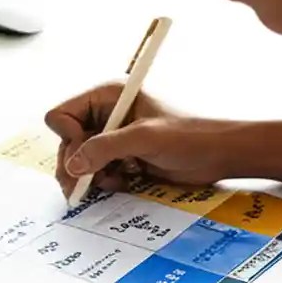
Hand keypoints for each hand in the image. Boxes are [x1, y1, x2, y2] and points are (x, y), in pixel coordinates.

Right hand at [44, 84, 238, 197]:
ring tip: (115, 180)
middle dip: (76, 164)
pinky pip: (95, 172)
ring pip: (78, 160)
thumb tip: (72, 165)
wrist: (220, 154)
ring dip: (91, 176)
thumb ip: (105, 148)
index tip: (87, 152)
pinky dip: (104, 181)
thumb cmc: (190, 135)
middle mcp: (104, 114)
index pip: (61, 115)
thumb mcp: (145, 138)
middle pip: (66, 142)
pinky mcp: (121, 156)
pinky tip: (124, 182)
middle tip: (83, 186)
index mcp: (107, 96)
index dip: (68, 137)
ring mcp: (112, 136)